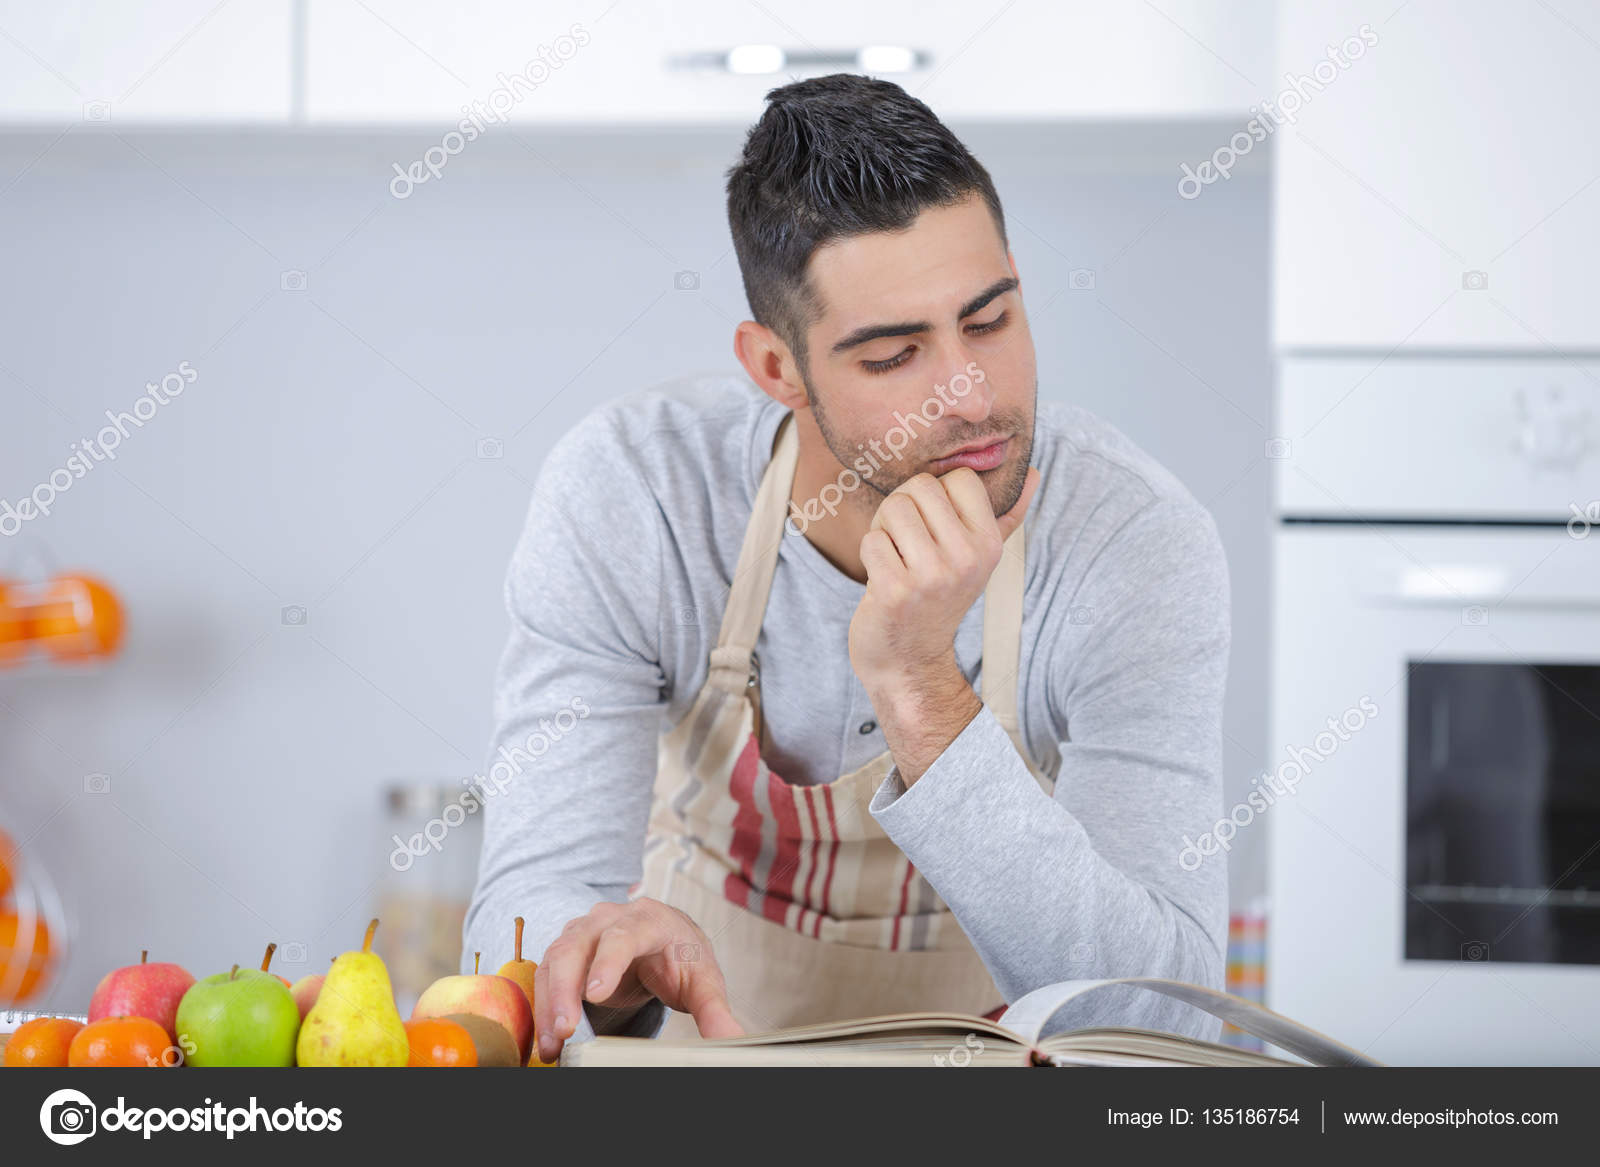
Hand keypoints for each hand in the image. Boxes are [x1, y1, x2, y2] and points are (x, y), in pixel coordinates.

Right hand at [533, 898, 742, 1060]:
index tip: (595, 992)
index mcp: (649, 918)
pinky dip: (544, 1008)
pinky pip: (545, 976)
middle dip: (566, 987)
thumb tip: (734, 1038)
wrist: (664, 940)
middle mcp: (609, 919)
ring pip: (555, 960)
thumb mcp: (702, 980)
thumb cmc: (682, 956)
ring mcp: (583, 933)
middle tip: (566, 1029)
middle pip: (578, 945)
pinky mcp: (566, 953)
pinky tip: (548, 1040)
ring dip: (550, 1003)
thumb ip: (714, 1009)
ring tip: (552, 1045)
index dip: (608, 961)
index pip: (625, 934)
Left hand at [848, 465, 1039, 782]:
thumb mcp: (978, 558)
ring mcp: (931, 576)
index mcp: (989, 544)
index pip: (960, 477)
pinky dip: (870, 555)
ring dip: (884, 531)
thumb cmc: (938, 598)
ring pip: (893, 508)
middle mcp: (966, 558)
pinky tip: (884, 578)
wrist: (910, 659)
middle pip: (919, 487)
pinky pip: (872, 540)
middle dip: (904, 509)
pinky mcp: (895, 590)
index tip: (935, 526)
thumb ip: (1005, 515)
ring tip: (896, 559)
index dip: (937, 495)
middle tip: (908, 545)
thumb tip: (1034, 473)